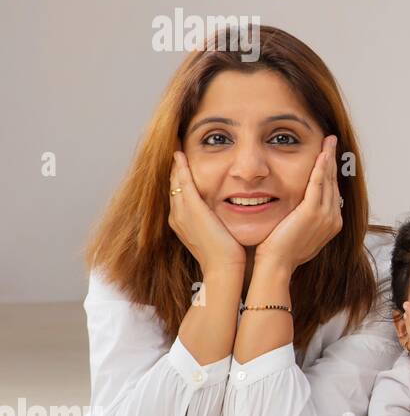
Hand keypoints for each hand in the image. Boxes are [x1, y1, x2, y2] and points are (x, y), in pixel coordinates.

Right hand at [168, 151, 245, 276]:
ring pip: (175, 181)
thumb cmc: (228, 257)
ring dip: (176, 163)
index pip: (179, 194)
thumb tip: (229, 216)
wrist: (224, 270)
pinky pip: (183, 183)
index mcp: (183, 222)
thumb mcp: (220, 235)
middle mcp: (178, 216)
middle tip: (176, 147)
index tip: (182, 161)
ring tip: (176, 146)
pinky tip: (180, 154)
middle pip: (173, 185)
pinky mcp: (191, 210)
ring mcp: (182, 213)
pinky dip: (181, 167)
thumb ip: (219, 223)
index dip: (180, 177)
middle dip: (175, 167)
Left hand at [256, 135, 342, 271]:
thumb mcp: (296, 233)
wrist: (276, 266)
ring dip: (329, 158)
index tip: (327, 156)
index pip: (332, 191)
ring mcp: (325, 216)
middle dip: (333, 160)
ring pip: (328, 180)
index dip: (330, 171)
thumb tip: (298, 209)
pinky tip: (322, 153)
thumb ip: (302, 219)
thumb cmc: (280, 253)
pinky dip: (321, 167)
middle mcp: (333, 219)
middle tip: (331, 141)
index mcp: (331, 224)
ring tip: (328, 141)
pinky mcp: (312, 212)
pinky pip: (318, 183)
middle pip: (334, 182)